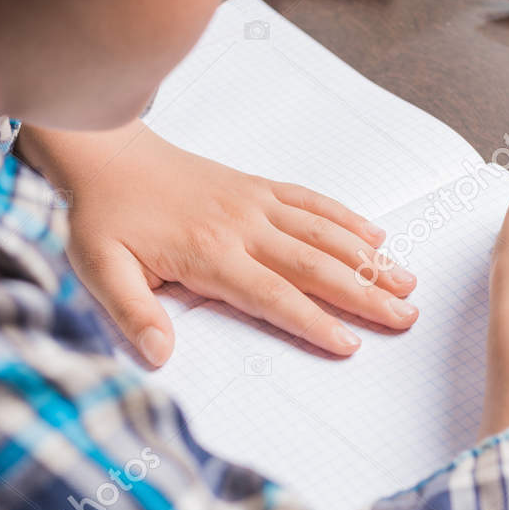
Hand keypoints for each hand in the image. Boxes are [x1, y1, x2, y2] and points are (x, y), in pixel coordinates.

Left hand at [18, 122, 418, 365]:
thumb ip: (133, 313)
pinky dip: (347, 218)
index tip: (350, 344)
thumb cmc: (104, 216)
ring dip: (369, 259)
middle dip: (364, 294)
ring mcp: (255, 204)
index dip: (313, 322)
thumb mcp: (100, 269)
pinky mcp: (257, 187)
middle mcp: (243, 228)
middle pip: (315, 266)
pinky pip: (312, 202)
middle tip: (405, 318)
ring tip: (408, 283)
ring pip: (324, 234)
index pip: (273, 296)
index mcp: (210, 255)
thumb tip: (159, 355)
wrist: (106, 154)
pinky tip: (376, 236)